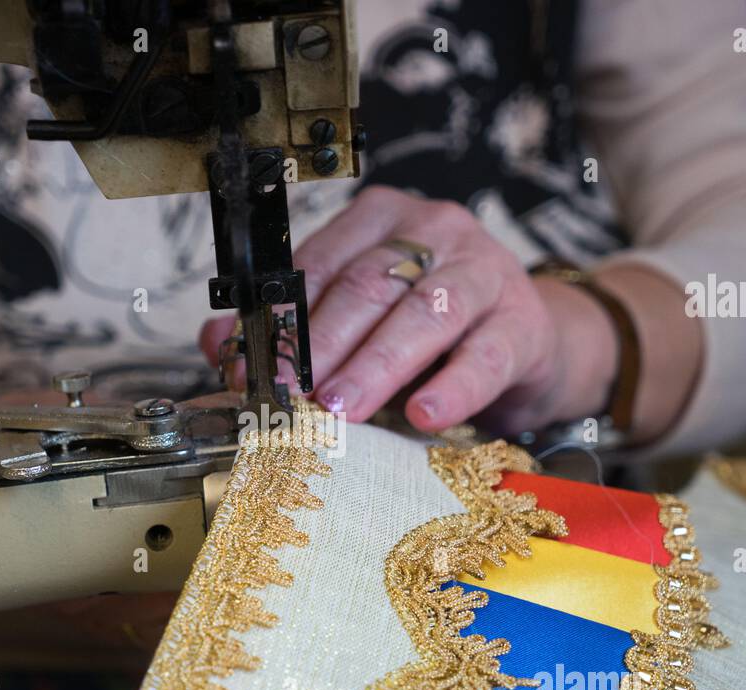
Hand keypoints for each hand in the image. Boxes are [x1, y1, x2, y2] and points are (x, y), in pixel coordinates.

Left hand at [200, 185, 618, 433]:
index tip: (252, 368)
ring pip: (421, 314)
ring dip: (375, 365)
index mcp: (380, 219)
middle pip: (367, 285)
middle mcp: (433, 231)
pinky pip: (484, 356)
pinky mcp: (521, 322)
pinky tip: (424, 414)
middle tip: (291, 393)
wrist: (527, 342)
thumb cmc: (430, 331)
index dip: (282, 319)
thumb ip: (292, 327)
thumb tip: (218, 344)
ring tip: (341, 408)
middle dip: (321, 344)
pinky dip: (452, 387)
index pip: (320, 264)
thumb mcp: (359, 324)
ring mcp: (483, 271)